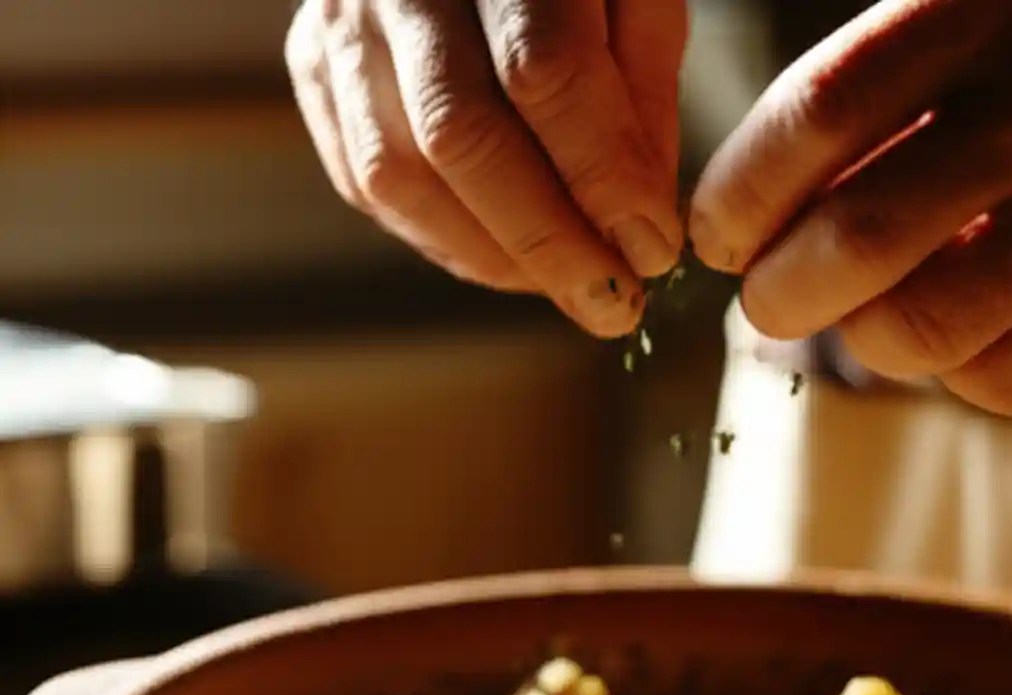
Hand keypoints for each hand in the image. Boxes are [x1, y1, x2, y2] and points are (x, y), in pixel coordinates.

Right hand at [286, 0, 686, 336]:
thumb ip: (641, 93)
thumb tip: (633, 220)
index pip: (542, 73)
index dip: (601, 176)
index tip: (653, 249)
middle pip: (460, 136)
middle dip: (546, 241)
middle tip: (612, 303)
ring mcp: (342, 24)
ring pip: (398, 173)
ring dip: (490, 256)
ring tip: (564, 287)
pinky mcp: (312, 65)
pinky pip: (364, 181)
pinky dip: (440, 238)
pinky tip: (502, 256)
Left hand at [691, 0, 1011, 414]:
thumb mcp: (1005, 15)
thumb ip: (891, 86)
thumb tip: (760, 209)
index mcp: (991, 10)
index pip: (816, 114)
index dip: (738, 196)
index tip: (720, 239)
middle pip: (848, 243)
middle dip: (779, 296)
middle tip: (774, 302)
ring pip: (915, 331)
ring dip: (869, 342)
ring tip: (877, 319)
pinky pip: (1002, 381)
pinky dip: (961, 372)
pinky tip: (982, 330)